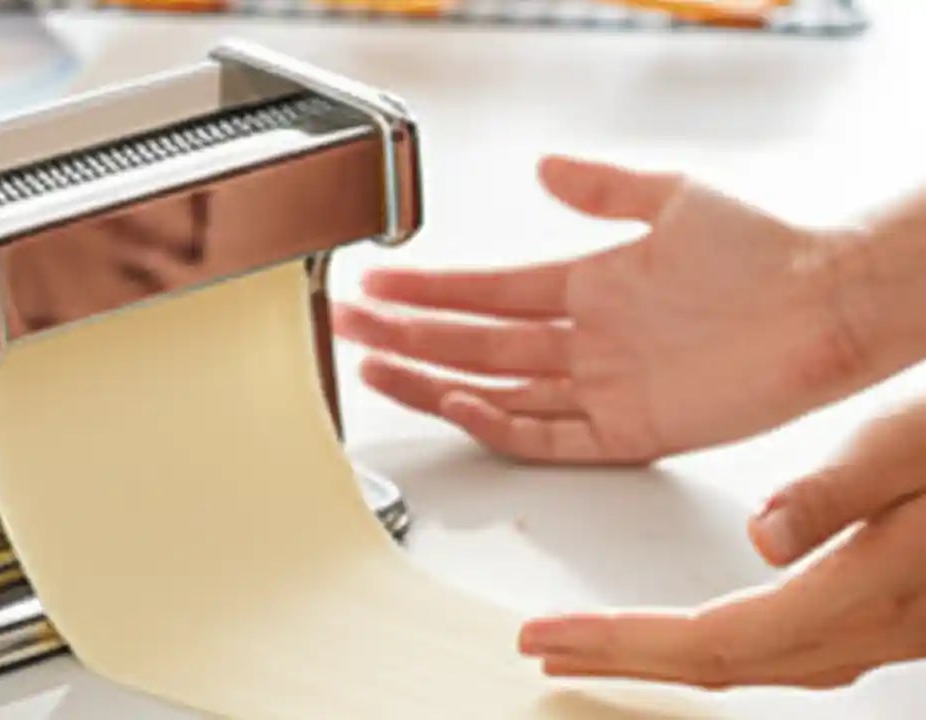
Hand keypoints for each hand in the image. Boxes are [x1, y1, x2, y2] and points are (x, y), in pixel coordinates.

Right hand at [334, 155, 871, 462]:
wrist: (829, 301)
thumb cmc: (764, 251)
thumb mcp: (674, 200)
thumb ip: (603, 188)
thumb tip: (545, 167)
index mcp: (588, 288)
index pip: (487, 293)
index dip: (429, 287)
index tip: (379, 281)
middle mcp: (585, 343)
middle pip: (475, 342)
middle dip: (407, 332)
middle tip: (350, 325)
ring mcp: (602, 388)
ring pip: (496, 389)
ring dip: (432, 378)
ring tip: (374, 368)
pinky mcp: (630, 430)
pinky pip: (549, 433)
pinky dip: (499, 423)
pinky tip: (455, 403)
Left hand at [518, 400, 925, 688]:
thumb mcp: (923, 442)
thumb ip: (845, 490)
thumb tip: (763, 537)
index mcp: (862, 589)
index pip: (708, 639)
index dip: (618, 644)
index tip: (545, 637)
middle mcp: (870, 630)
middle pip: (718, 666)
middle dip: (622, 658)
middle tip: (545, 648)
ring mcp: (888, 637)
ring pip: (753, 665)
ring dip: (667, 656)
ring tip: (599, 642)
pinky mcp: (896, 621)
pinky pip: (790, 653)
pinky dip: (725, 648)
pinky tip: (711, 637)